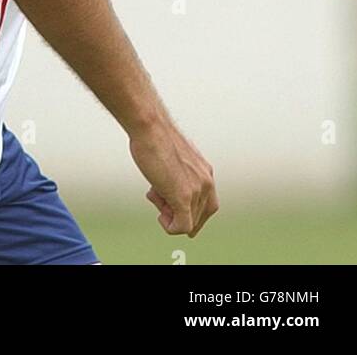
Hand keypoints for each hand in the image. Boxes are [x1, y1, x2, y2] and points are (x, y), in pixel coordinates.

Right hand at [129, 116, 218, 237]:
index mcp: (205, 172)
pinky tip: (160, 214)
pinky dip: (170, 228)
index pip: (206, 207)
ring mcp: (196, 191)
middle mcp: (206, 182)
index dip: (187, 210)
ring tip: (155, 194)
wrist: (150, 127)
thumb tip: (167, 191)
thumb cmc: (154, 138)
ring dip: (169, 216)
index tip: (168, 203)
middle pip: (198, 218)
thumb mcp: (174, 159)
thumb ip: (179, 176)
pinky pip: (182, 227)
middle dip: (177, 213)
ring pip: (188, 223)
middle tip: (159, 196)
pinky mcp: (183, 197)